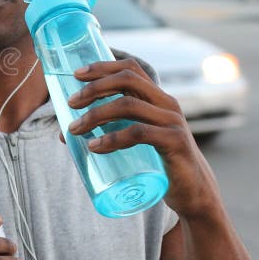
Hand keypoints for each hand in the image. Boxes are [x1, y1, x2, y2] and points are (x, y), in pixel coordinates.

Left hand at [64, 59, 221, 219]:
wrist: (193, 193)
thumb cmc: (158, 162)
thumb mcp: (136, 138)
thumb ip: (110, 129)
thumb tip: (65, 131)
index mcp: (157, 98)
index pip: (130, 69)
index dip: (103, 66)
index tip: (76, 74)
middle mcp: (166, 104)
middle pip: (127, 80)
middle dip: (94, 87)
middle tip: (70, 103)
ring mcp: (172, 122)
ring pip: (128, 105)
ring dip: (96, 115)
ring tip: (73, 129)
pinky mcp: (175, 143)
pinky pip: (139, 133)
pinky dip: (112, 138)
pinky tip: (94, 147)